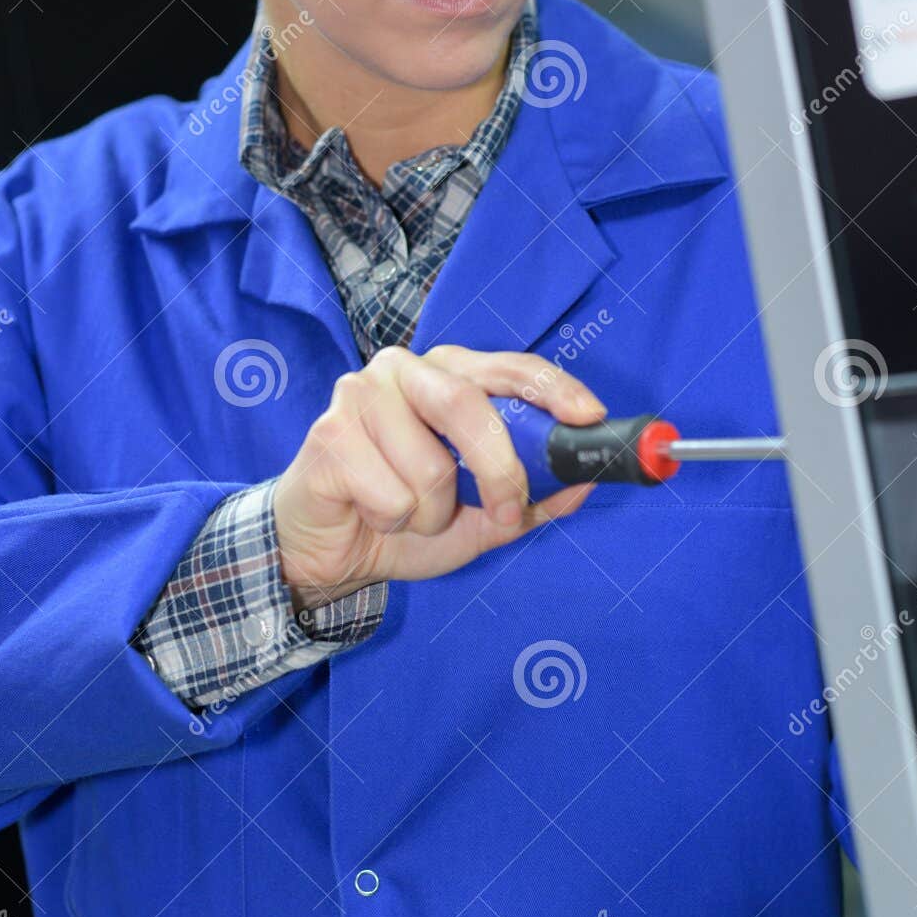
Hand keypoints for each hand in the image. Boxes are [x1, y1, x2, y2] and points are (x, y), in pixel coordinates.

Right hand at [273, 343, 606, 613]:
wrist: (327, 549)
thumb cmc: (404, 515)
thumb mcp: (482, 516)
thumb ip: (533, 498)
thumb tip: (586, 483)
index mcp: (448, 374)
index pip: (510, 367)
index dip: (554, 388)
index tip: (589, 417)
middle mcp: (404, 369)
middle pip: (469, 406)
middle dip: (499, 471)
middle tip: (505, 512)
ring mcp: (361, 394)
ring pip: (431, 468)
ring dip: (432, 514)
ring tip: (408, 512)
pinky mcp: (329, 433)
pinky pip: (391, 496)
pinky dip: (393, 523)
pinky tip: (372, 512)